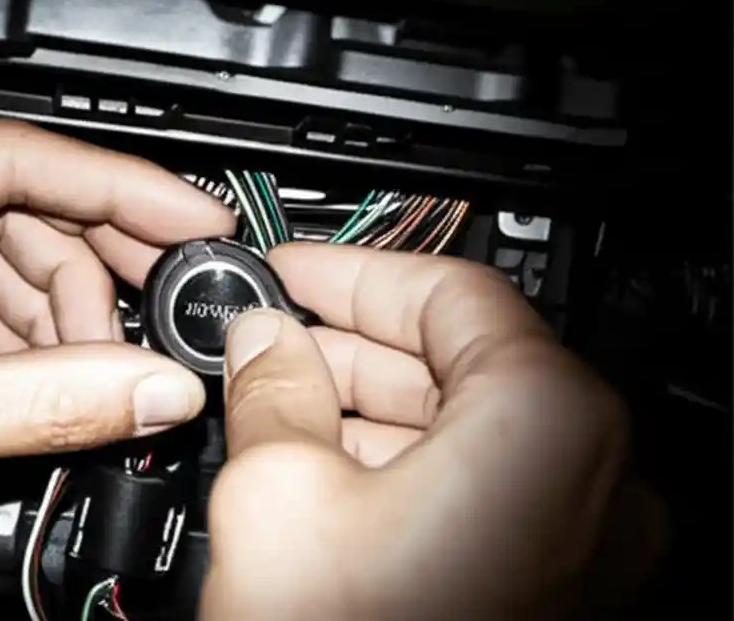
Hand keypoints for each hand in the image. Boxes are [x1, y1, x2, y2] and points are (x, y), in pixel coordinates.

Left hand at [0, 120, 232, 590]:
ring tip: (107, 372)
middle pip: (13, 207)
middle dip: (92, 270)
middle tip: (167, 311)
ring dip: (59, 318)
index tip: (191, 215)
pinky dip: (19, 344)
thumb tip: (151, 389)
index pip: (7, 156)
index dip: (115, 187)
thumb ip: (43, 404)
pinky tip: (57, 381)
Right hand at [200, 245, 665, 619]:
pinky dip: (404, 468)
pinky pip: (482, 495)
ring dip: (371, 406)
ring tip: (274, 401)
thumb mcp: (276, 491)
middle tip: (266, 335)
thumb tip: (264, 338)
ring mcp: (580, 549)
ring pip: (470, 431)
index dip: (353, 273)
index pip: (452, 293)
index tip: (291, 270)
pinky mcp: (550, 594)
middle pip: (465, 361)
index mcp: (549, 426)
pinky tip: (320, 467)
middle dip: (351, 343)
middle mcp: (594, 484)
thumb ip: (272, 384)